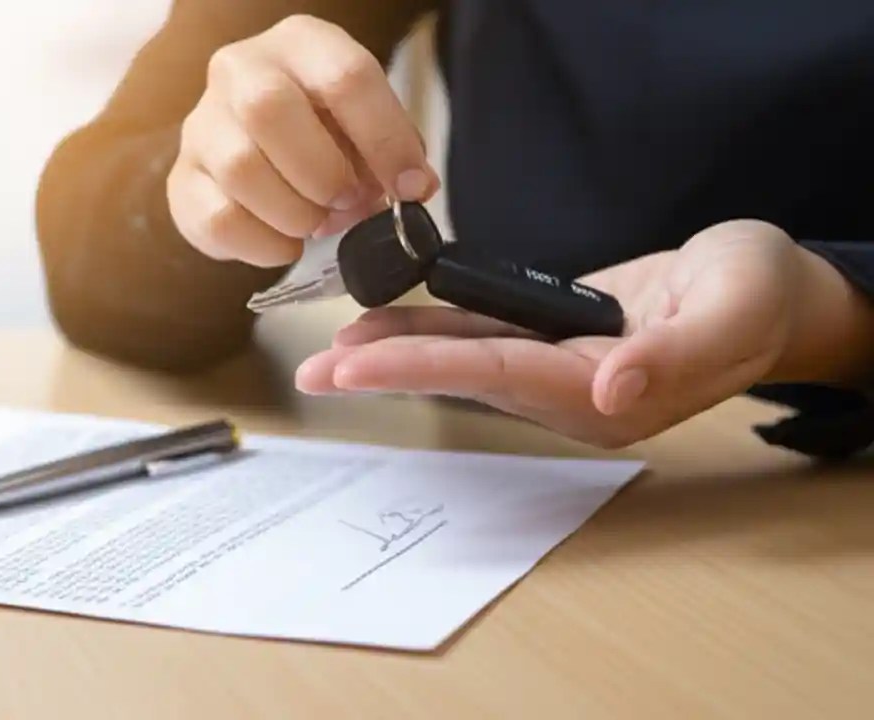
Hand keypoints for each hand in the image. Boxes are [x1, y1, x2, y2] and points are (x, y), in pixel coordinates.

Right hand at [167, 15, 438, 267]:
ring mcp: (202, 124)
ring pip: (239, 168)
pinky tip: (285, 243)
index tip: (411, 186)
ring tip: (316, 223)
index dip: (386, 138)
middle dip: (323, 172)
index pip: (344, 76)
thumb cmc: (322, 134)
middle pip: (269, 109)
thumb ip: (392, 150)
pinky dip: (264, 244)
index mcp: (299, 44)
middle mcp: (239, 70)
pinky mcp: (182, 180)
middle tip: (348, 202)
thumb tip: (414, 187)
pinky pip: (217, 219)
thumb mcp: (363, 125)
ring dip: (294, 212)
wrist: (256, 148)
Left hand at [295, 220, 818, 447]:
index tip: (355, 364)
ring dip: (397, 353)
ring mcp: (558, 371)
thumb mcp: (734, 309)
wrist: (764, 290)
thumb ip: (676, 352)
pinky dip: (431, 332)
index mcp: (606, 394)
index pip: (495, 376)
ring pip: (462, 361)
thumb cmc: (758, 296)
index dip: (420, 368)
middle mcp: (570, 393)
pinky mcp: (553, 343)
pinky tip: (388, 323)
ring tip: (333, 348)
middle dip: (385, 372)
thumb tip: (613, 386)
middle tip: (314, 371)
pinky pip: (480, 339)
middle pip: (462, 378)